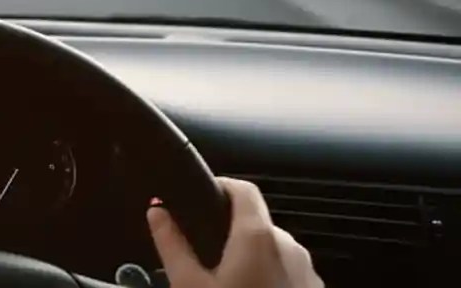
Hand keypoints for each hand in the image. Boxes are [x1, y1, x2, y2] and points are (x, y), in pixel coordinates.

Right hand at [148, 177, 322, 287]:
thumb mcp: (190, 285)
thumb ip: (172, 244)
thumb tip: (157, 212)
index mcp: (256, 236)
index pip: (243, 188)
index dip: (221, 186)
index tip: (203, 196)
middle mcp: (288, 247)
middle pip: (256, 222)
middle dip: (230, 233)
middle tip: (205, 258)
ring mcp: (307, 271)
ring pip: (273, 250)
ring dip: (250, 258)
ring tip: (227, 285)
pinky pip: (288, 273)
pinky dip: (269, 277)